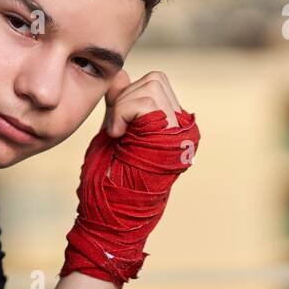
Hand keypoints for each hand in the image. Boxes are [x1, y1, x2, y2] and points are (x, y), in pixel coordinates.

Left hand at [61, 70, 199, 286]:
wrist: (110, 215)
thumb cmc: (107, 183)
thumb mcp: (112, 134)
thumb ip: (118, 105)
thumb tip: (121, 73)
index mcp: (170, 127)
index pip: (155, 85)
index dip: (128, 97)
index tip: (114, 128)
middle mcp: (181, 128)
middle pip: (155, 80)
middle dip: (124, 100)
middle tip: (114, 132)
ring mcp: (179, 132)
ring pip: (150, 86)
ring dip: (122, 107)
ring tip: (116, 136)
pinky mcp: (170, 137)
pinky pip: (144, 101)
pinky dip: (122, 113)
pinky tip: (116, 136)